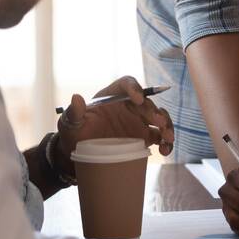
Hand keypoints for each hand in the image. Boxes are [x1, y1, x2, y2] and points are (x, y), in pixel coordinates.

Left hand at [56, 76, 173, 176]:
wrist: (81, 154)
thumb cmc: (75, 134)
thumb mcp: (71, 123)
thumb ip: (75, 112)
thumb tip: (76, 98)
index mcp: (112, 96)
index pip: (126, 84)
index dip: (134, 88)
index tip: (137, 98)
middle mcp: (129, 106)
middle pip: (146, 103)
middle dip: (154, 111)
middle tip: (158, 121)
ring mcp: (138, 122)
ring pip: (159, 118)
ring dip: (166, 125)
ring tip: (167, 137)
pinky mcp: (144, 137)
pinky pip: (160, 136)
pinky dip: (165, 142)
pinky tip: (165, 150)